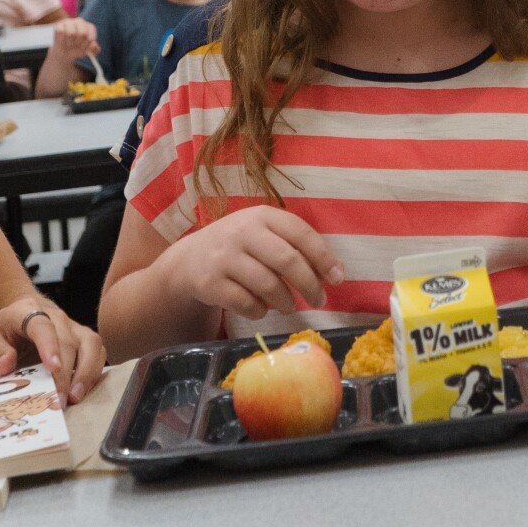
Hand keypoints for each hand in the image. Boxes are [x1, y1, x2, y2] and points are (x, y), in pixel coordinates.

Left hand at [0, 297, 107, 400]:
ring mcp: (75, 327)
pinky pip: (99, 352)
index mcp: (29, 312)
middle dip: (66, 374)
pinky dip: (94, 372)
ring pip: (91, 344)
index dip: (49, 346)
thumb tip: (6, 366)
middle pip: (69, 341)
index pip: (42, 326)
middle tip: (59, 400)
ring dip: (87, 373)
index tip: (53, 369)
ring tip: (75, 397)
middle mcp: (57, 316)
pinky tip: (82, 391)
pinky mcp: (86, 338)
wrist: (24, 315)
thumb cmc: (7, 330)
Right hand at [49, 16, 98, 70]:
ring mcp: (69, 22)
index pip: (91, 35)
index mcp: (89, 27)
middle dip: (79, 44)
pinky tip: (62, 42)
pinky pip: (61, 32)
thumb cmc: (78, 49)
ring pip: (71, 33)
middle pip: (82, 33)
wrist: (64, 52)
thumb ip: (94, 50)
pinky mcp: (59, 25)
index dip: (88, 44)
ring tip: (69, 45)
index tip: (84, 49)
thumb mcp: (88, 52)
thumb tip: (94, 46)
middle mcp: (80, 22)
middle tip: (76, 47)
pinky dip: (62, 41)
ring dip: (70, 43)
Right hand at [163, 207, 339, 322]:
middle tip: (319, 300)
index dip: (323, 257)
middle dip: (309, 284)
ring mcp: (224, 257)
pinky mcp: (210, 283)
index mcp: (262, 215)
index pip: (300, 233)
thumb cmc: (239, 247)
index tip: (337, 278)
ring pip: (268, 285)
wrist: (189, 260)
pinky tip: (261, 308)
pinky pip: (246, 303)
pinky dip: (260, 311)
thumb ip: (296, 247)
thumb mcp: (264, 235)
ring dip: (286, 301)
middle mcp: (242, 231)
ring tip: (289, 306)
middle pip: (287, 260)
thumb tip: (335, 273)